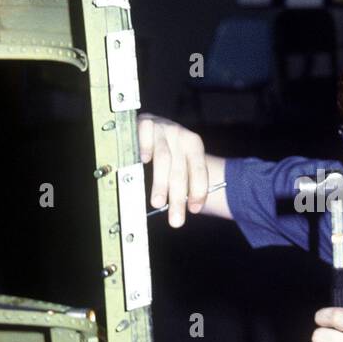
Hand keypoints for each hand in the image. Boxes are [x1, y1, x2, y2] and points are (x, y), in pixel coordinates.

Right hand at [137, 113, 208, 227]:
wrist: (151, 122)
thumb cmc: (166, 147)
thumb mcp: (178, 161)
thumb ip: (180, 181)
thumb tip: (177, 211)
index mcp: (193, 145)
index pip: (199, 170)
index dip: (198, 190)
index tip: (194, 210)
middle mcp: (180, 135)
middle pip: (180, 170)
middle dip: (178, 197)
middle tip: (176, 220)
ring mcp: (162, 128)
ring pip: (164, 159)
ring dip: (161, 183)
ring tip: (158, 203)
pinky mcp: (145, 123)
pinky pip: (146, 137)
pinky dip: (145, 149)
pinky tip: (143, 161)